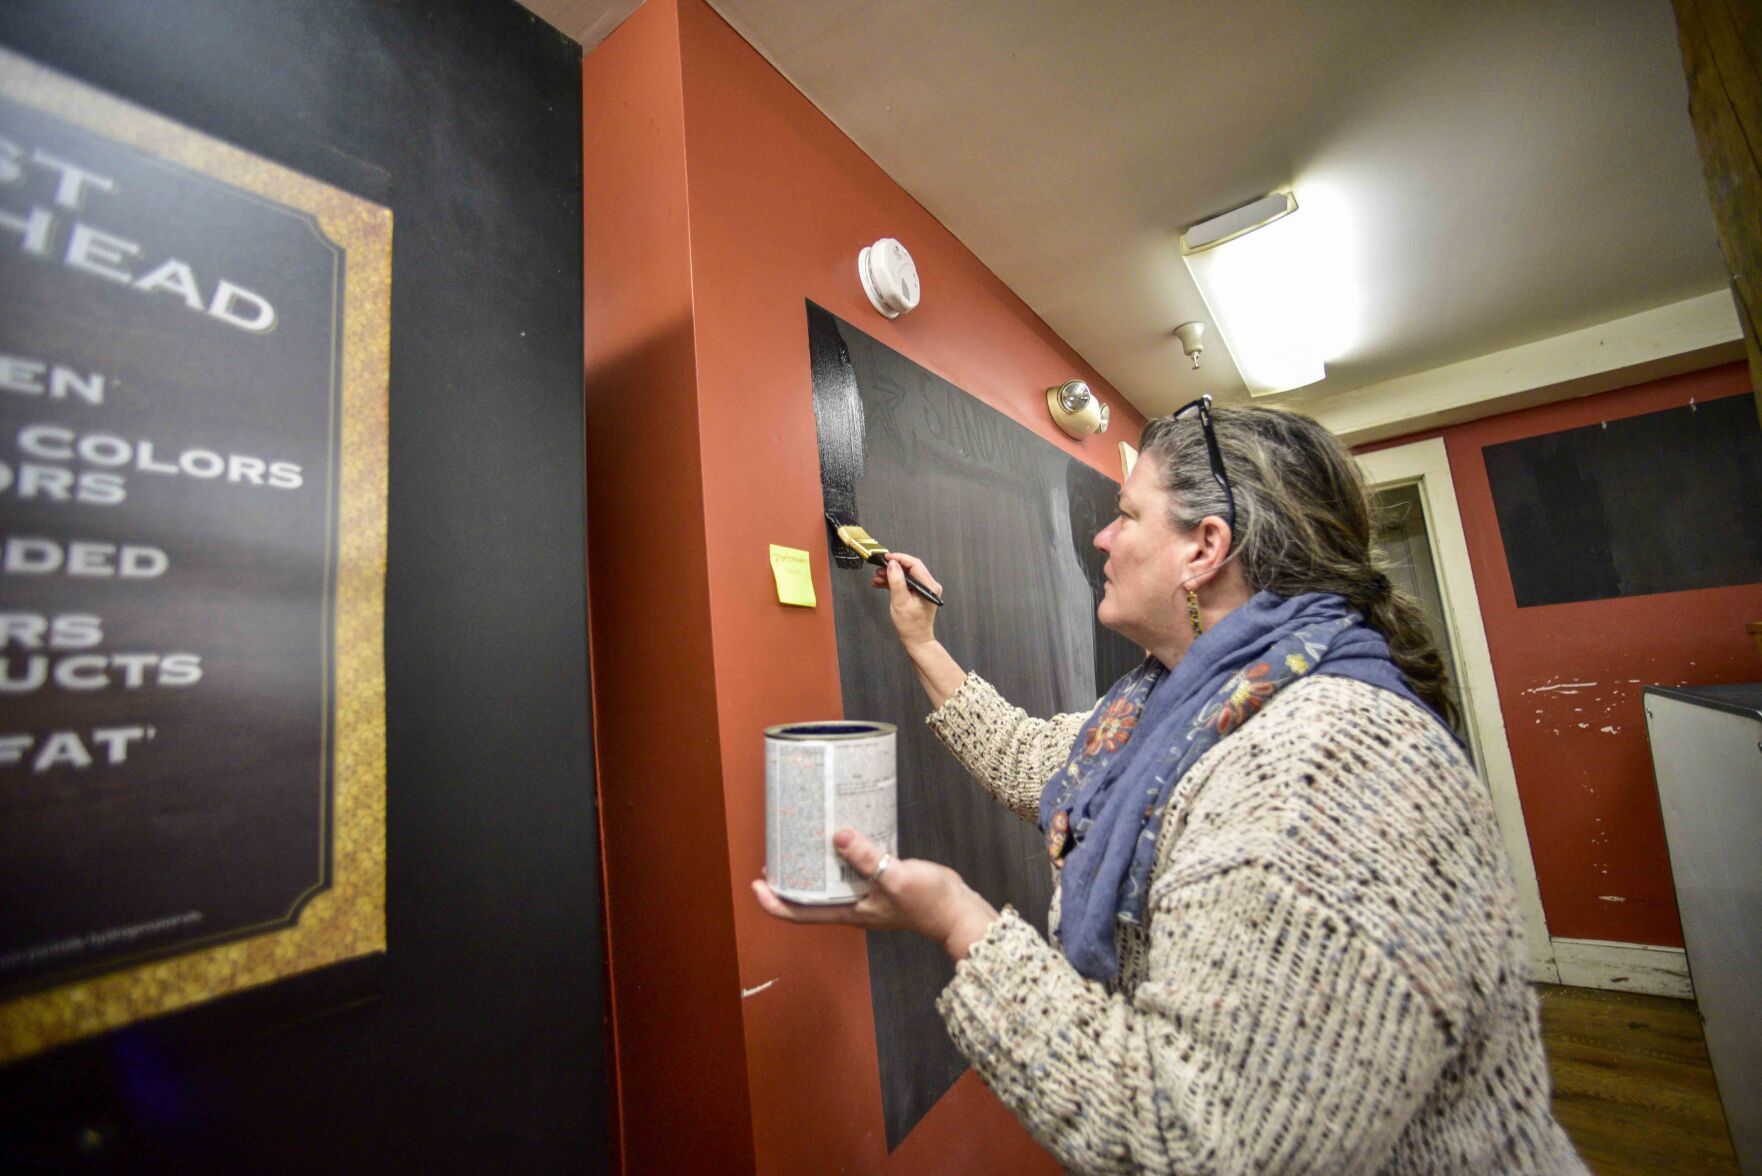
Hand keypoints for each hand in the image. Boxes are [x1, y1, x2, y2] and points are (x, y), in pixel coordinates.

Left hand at [752, 829, 998, 960]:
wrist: (958, 910)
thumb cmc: (929, 904)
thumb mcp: (895, 878)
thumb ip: (867, 858)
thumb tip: (838, 835)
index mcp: (849, 911)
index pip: (800, 913)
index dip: (774, 901)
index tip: (756, 883)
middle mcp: (852, 905)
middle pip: (809, 895)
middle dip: (789, 877)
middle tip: (775, 850)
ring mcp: (867, 894)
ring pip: (829, 880)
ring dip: (813, 863)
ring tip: (801, 838)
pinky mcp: (881, 880)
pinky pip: (852, 867)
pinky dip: (841, 853)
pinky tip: (842, 834)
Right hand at [870, 552, 941, 649]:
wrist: (916, 639)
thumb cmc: (910, 625)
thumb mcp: (900, 601)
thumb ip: (896, 581)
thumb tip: (892, 565)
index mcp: (929, 586)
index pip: (914, 564)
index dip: (899, 558)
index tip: (887, 557)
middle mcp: (929, 586)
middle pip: (910, 568)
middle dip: (893, 567)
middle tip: (879, 569)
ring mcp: (924, 589)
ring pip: (906, 575)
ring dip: (891, 575)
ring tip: (878, 577)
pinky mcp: (918, 593)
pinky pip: (906, 582)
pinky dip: (894, 582)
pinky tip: (882, 583)